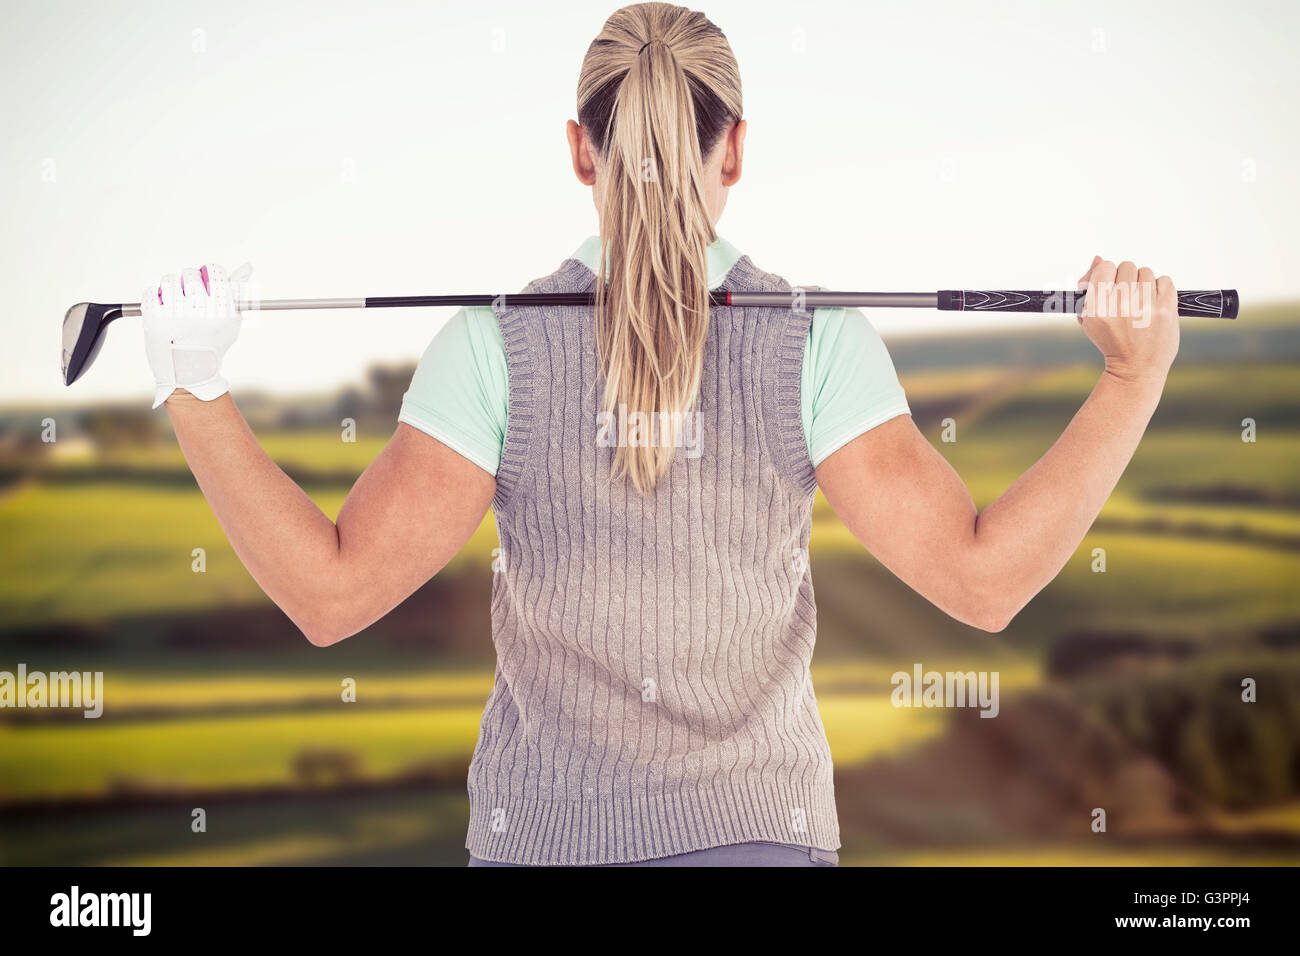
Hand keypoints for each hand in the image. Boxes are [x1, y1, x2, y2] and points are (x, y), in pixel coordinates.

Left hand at [142, 263, 245, 408]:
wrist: (187, 373)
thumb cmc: (212, 344)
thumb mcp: (231, 320)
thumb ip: (237, 292)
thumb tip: (248, 265)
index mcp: (221, 309)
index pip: (213, 270)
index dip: (208, 275)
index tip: (205, 287)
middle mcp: (199, 311)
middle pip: (190, 272)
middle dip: (189, 283)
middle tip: (190, 301)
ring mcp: (174, 314)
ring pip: (169, 279)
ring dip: (171, 290)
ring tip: (176, 308)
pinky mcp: (153, 318)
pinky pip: (151, 291)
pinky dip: (156, 298)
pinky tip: (164, 313)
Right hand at [1077, 256, 1179, 387]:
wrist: (1136, 368)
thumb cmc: (1111, 341)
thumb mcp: (1091, 318)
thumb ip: (1091, 287)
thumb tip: (1097, 258)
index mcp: (1098, 307)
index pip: (1104, 267)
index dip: (1106, 275)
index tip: (1108, 285)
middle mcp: (1121, 304)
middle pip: (1126, 266)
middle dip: (1125, 278)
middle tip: (1125, 296)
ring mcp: (1145, 306)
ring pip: (1146, 272)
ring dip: (1142, 283)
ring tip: (1140, 301)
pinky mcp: (1166, 309)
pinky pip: (1165, 280)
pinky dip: (1159, 289)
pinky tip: (1153, 303)